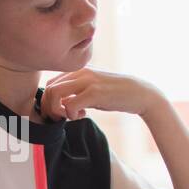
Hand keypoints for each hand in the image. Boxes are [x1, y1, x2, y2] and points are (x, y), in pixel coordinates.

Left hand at [39, 68, 161, 120]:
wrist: (140, 94)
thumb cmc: (115, 95)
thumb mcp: (91, 91)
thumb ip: (74, 94)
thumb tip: (58, 105)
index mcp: (77, 71)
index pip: (49, 84)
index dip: (49, 102)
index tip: (61, 113)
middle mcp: (80, 72)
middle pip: (48, 89)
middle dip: (49, 108)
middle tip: (62, 118)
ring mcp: (87, 81)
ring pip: (54, 93)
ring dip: (56, 111)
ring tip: (70, 117)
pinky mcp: (95, 92)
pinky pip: (70, 104)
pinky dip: (71, 114)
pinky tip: (83, 116)